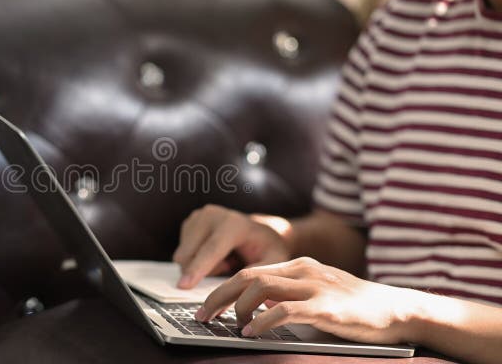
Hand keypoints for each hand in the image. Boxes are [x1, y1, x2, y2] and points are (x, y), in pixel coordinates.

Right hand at [172, 204, 290, 288]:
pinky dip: (196, 260)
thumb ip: (252, 279)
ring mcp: (199, 216)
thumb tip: (230, 301)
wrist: (264, 229)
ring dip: (200, 267)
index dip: (197, 268)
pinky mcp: (189, 222)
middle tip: (230, 266)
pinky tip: (216, 254)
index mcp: (234, 224)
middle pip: (190, 254)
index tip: (183, 286)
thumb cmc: (268, 248)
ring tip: (226, 259)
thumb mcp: (271, 263)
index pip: (211, 249)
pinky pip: (182, 254)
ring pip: (183, 256)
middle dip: (203, 272)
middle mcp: (213, 215)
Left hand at [194, 257, 415, 343]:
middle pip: (247, 277)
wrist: (396, 310)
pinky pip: (285, 310)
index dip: (222, 289)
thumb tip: (255, 307)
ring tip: (233, 326)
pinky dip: (263, 321)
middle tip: (201, 317)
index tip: (205, 307)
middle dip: (218, 297)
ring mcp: (315, 286)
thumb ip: (288, 294)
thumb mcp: (316, 292)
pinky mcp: (326, 306)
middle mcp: (303, 270)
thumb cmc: (354, 306)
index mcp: (298, 265)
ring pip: (260, 288)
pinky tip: (252, 332)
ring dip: (239, 308)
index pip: (249, 271)